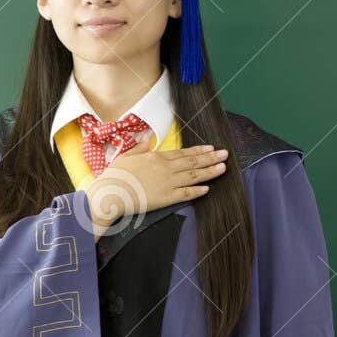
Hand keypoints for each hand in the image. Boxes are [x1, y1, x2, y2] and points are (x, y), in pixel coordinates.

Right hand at [83, 136, 228, 236]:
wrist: (111, 193)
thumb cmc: (115, 175)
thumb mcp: (126, 155)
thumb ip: (138, 147)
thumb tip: (145, 138)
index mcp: (156, 157)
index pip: (182, 153)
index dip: (198, 151)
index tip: (210, 148)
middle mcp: (165, 168)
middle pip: (192, 162)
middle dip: (210, 158)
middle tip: (225, 154)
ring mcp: (167, 183)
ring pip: (193, 176)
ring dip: (209, 172)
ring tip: (223, 168)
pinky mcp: (166, 198)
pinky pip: (186, 194)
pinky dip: (197, 191)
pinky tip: (208, 188)